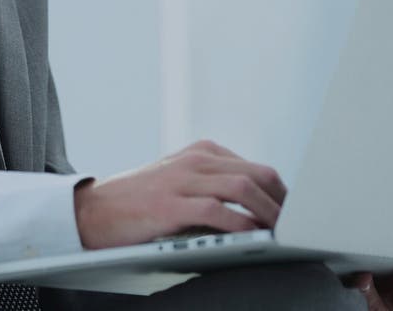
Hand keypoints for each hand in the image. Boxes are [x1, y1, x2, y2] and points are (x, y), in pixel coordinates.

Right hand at [73, 139, 285, 248]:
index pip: (256, 167)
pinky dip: (242, 226)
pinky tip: (254, 240)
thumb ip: (213, 185)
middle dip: (283, 203)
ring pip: (242, 188)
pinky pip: (217, 211)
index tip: (296, 216)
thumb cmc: (140, 201)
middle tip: (298, 229)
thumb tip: (258, 210)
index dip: (282, 193)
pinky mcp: (170, 204)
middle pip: (256, 174)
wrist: (94, 209)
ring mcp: (182, 179)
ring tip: (282, 235)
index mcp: (201, 152)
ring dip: (269, 214)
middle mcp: (195, 159)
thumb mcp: (180, 181)